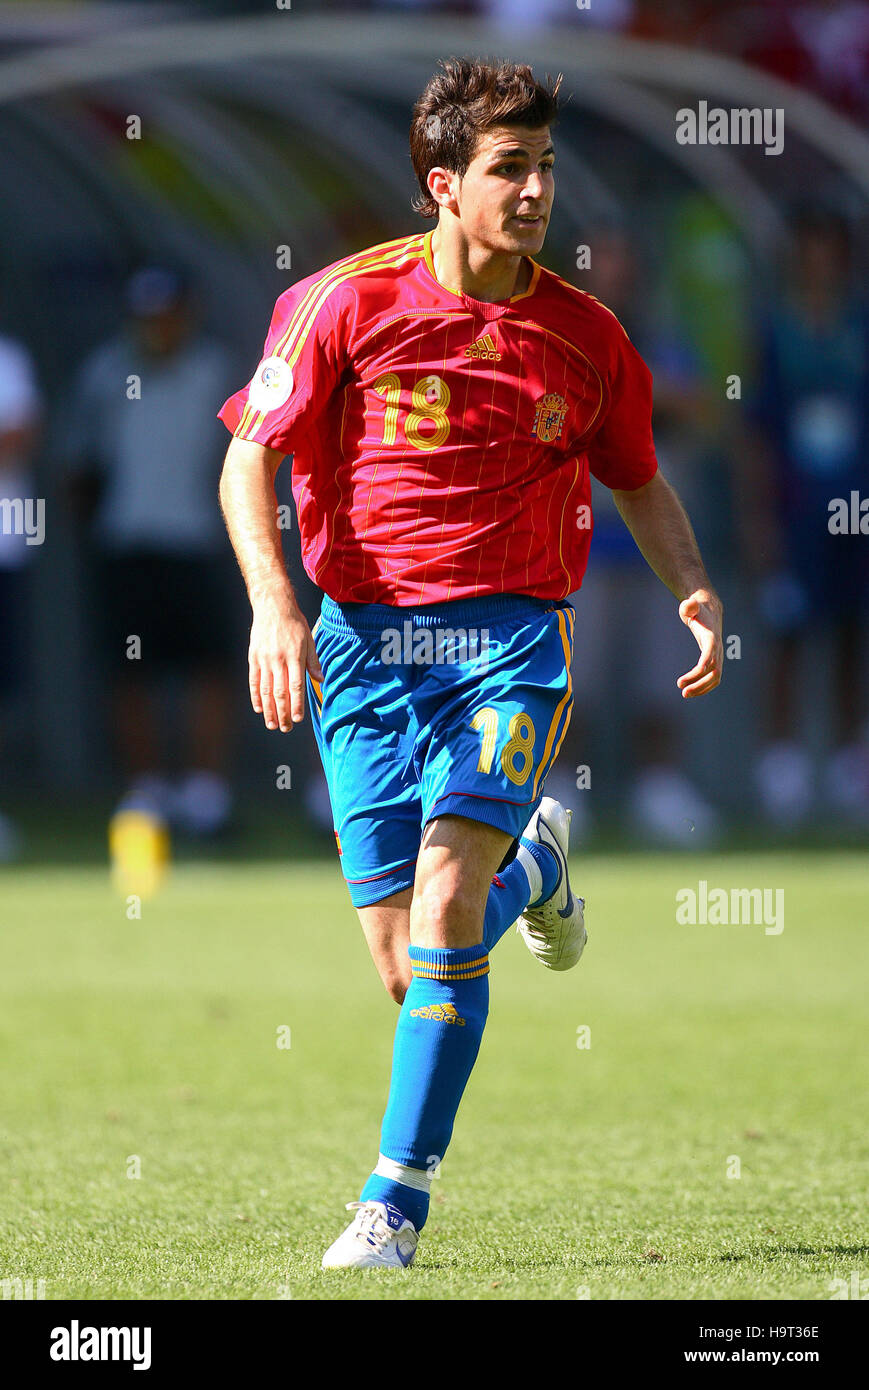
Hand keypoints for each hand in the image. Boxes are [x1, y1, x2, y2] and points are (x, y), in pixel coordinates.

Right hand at [248, 597, 322, 731]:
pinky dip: (256, 696)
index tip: (298, 719)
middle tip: (285, 728)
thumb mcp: (309, 640)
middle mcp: (278, 660)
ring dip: (269, 709)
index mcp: (295, 657)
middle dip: (282, 713)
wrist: (273, 607)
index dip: (296, 704)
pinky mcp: (254, 658)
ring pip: (265, 690)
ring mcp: (264, 660)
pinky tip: (259, 708)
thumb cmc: (294, 624)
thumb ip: (313, 662)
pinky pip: (254, 681)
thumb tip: (321, 680)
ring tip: (271, 724)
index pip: (296, 686)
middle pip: (280, 692)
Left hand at [677, 590, 722, 698]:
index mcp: (711, 636)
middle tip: (682, 690)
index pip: (711, 652)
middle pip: (714, 670)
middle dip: (700, 682)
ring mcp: (718, 656)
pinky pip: (713, 679)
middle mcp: (718, 648)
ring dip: (701, 688)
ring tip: (684, 694)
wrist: (710, 613)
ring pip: (715, 678)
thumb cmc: (697, 610)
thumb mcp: (690, 606)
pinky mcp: (715, 661)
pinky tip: (690, 691)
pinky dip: (704, 687)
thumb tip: (688, 607)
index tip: (695, 672)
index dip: (704, 663)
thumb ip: (688, 606)